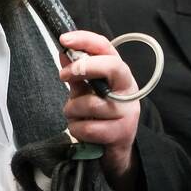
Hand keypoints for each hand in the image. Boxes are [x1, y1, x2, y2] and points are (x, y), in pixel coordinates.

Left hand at [57, 30, 140, 190]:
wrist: (117, 151)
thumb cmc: (101, 116)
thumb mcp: (89, 91)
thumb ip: (77, 74)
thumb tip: (63, 52)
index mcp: (120, 74)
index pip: (106, 47)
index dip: (85, 40)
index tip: (64, 39)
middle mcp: (127, 89)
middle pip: (111, 67)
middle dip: (83, 68)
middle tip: (64, 75)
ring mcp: (127, 111)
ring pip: (89, 103)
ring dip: (72, 110)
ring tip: (75, 116)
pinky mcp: (121, 133)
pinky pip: (87, 127)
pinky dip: (77, 129)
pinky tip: (81, 130)